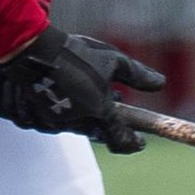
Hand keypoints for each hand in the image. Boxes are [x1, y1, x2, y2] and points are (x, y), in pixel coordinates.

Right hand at [0, 28, 164, 152]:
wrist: (33, 50)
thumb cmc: (77, 53)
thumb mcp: (114, 60)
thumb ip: (137, 75)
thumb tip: (160, 84)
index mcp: (99, 111)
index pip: (120, 139)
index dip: (132, 143)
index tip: (140, 142)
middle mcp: (76, 121)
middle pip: (95, 132)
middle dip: (103, 123)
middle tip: (109, 105)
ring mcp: (53, 121)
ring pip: (71, 126)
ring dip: (80, 116)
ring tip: (83, 93)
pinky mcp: (34, 117)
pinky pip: (50, 121)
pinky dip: (58, 111)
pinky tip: (59, 92)